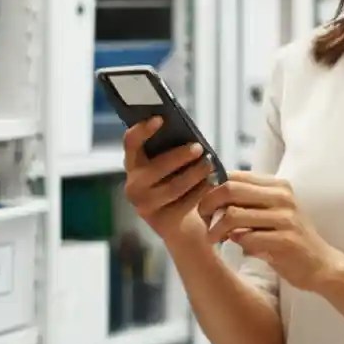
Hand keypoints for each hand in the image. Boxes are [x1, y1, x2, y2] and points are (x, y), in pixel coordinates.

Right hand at [122, 117, 215, 248]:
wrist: (182, 225)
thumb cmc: (178, 183)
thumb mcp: (173, 164)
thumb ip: (174, 149)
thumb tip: (190, 135)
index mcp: (133, 163)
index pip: (131, 142)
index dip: (143, 129)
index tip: (160, 118)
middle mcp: (133, 185)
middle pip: (156, 166)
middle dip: (180, 156)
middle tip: (199, 148)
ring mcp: (144, 205)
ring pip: (173, 186)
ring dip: (195, 173)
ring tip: (210, 164)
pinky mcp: (160, 221)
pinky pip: (184, 203)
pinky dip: (201, 190)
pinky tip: (212, 182)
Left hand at [198, 171, 343, 292]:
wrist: (322, 265)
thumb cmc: (289, 237)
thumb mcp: (272, 212)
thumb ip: (247, 201)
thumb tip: (208, 193)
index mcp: (277, 185)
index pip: (233, 176)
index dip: (210, 188)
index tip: (203, 204)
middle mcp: (282, 197)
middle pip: (229, 190)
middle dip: (208, 205)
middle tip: (202, 220)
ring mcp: (286, 218)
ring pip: (233, 215)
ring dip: (217, 229)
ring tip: (214, 238)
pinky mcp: (286, 241)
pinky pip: (246, 239)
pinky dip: (237, 244)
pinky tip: (240, 248)